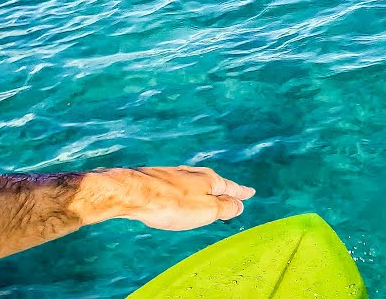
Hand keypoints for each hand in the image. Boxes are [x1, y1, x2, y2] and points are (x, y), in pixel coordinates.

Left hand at [83, 166, 255, 230]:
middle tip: (235, 194)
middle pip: (214, 183)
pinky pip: (181, 187)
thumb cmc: (171, 204)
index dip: (241, 193)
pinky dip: (189, 192)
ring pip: (196, 183)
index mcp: (208, 180)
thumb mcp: (205, 211)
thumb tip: (240, 204)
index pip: (231, 188)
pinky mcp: (159, 180)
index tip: (251, 192)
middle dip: (225, 190)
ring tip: (211, 196)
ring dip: (206, 191)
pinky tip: (182, 197)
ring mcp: (175, 175)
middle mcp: (193, 174)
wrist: (133, 193)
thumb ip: (224, 208)